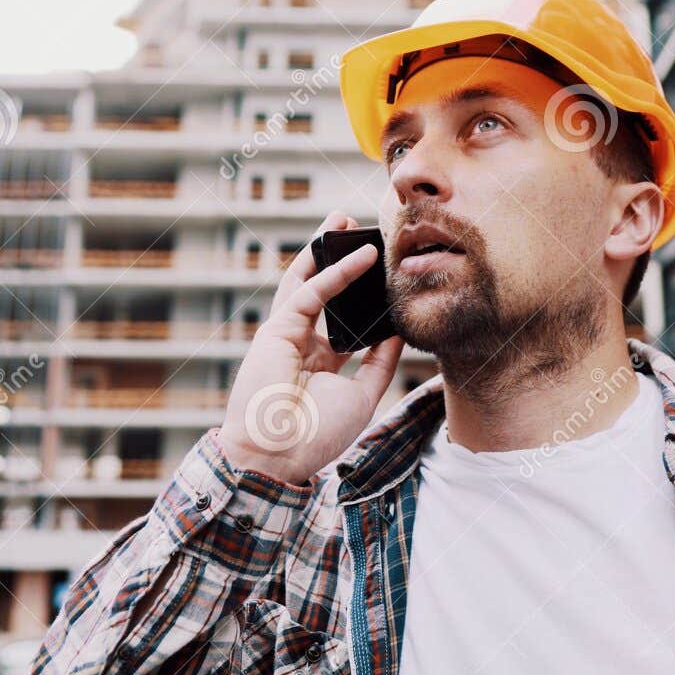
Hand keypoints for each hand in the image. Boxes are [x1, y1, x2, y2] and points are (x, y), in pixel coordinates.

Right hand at [218, 210, 404, 484]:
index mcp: (318, 364)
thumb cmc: (317, 435)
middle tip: (359, 233)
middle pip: (322, 294)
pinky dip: (335, 273)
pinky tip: (362, 257)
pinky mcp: (277, 329)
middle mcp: (300, 345)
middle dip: (337, 262)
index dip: (361, 298)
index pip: (342, 322)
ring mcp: (286, 335)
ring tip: (344, 220)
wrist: (279, 455)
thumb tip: (397, 332)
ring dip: (325, 249)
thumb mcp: (363, 395)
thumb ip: (379, 362)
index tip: (385, 276)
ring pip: (307, 281)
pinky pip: (310, 293)